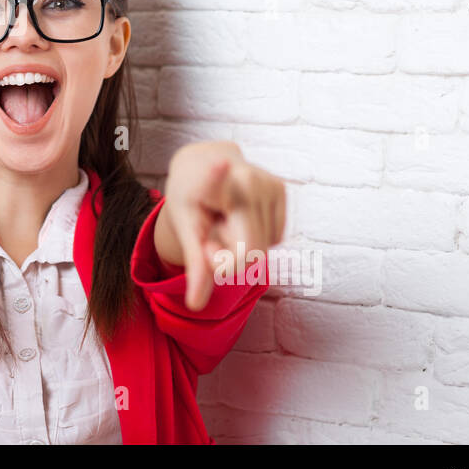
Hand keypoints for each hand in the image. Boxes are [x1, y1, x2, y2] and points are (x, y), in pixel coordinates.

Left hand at [157, 141, 286, 310]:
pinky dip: (257, 234)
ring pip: (265, 246)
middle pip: (251, 250)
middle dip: (230, 257)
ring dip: (243, 244)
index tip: (220, 162)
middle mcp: (247, 178)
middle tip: (211, 237)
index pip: (220, 191)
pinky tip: (241, 213)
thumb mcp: (185, 229)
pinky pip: (274, 236)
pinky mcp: (282, 188)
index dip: (218, 176)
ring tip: (225, 217)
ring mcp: (269, 182)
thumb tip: (195, 306)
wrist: (201, 163)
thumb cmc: (189, 197)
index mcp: (213, 181)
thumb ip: (195, 267)